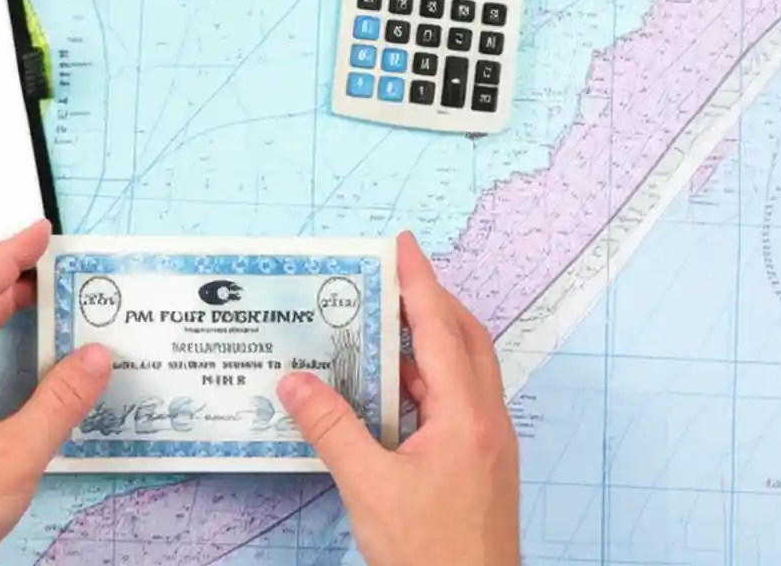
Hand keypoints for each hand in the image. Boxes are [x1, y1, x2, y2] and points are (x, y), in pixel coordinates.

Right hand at [277, 232, 520, 565]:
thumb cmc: (431, 553)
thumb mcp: (369, 487)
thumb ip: (331, 430)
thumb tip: (294, 384)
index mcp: (465, 416)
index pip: (441, 330)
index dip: (420, 282)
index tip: (403, 245)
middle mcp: (485, 421)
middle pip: (464, 341)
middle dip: (429, 303)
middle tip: (390, 279)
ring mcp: (486, 444)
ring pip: (461, 374)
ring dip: (425, 346)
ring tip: (378, 332)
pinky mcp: (478, 464)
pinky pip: (453, 404)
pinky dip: (423, 385)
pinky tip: (388, 396)